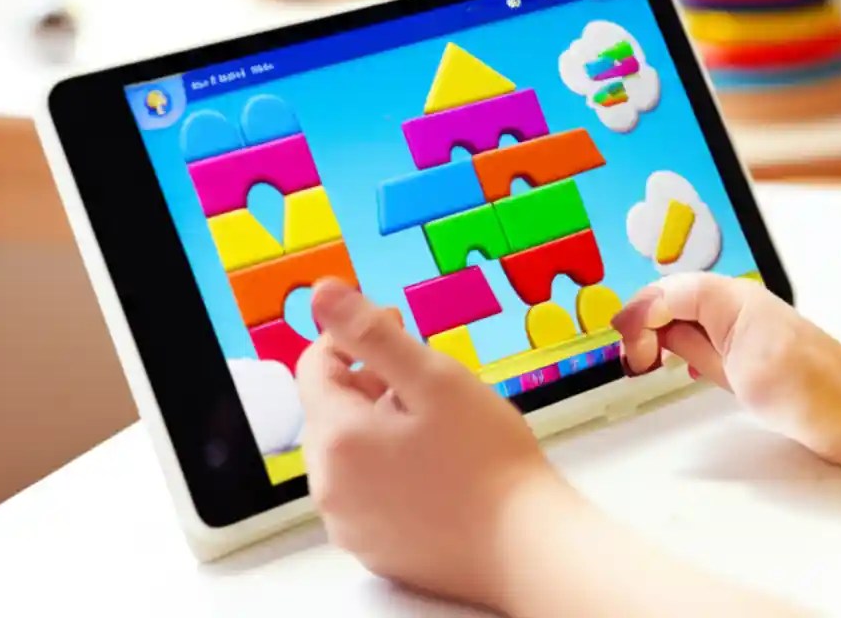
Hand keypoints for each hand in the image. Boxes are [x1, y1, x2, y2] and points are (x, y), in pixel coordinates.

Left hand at [296, 279, 570, 608]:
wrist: (526, 544)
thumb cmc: (488, 459)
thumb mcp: (434, 378)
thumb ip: (372, 333)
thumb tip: (321, 292)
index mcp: (337, 437)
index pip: (315, 367)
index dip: (354, 338)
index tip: (398, 327)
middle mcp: (329, 486)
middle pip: (329, 411)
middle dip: (368, 385)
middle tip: (424, 383)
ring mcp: (348, 523)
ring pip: (346, 454)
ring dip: (376, 429)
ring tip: (433, 428)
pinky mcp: (373, 548)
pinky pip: (364, 494)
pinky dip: (386, 473)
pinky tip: (433, 470)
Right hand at [611, 274, 840, 464]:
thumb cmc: (812, 389)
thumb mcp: (739, 368)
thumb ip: (691, 342)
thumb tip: (652, 327)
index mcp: (729, 297)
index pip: (663, 292)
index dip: (638, 319)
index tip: (632, 355)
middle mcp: (732, 303)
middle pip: (666, 298)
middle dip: (641, 324)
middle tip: (636, 363)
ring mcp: (739, 323)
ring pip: (679, 314)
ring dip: (656, 334)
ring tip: (645, 364)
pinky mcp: (745, 347)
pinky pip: (698, 333)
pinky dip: (678, 345)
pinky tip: (676, 366)